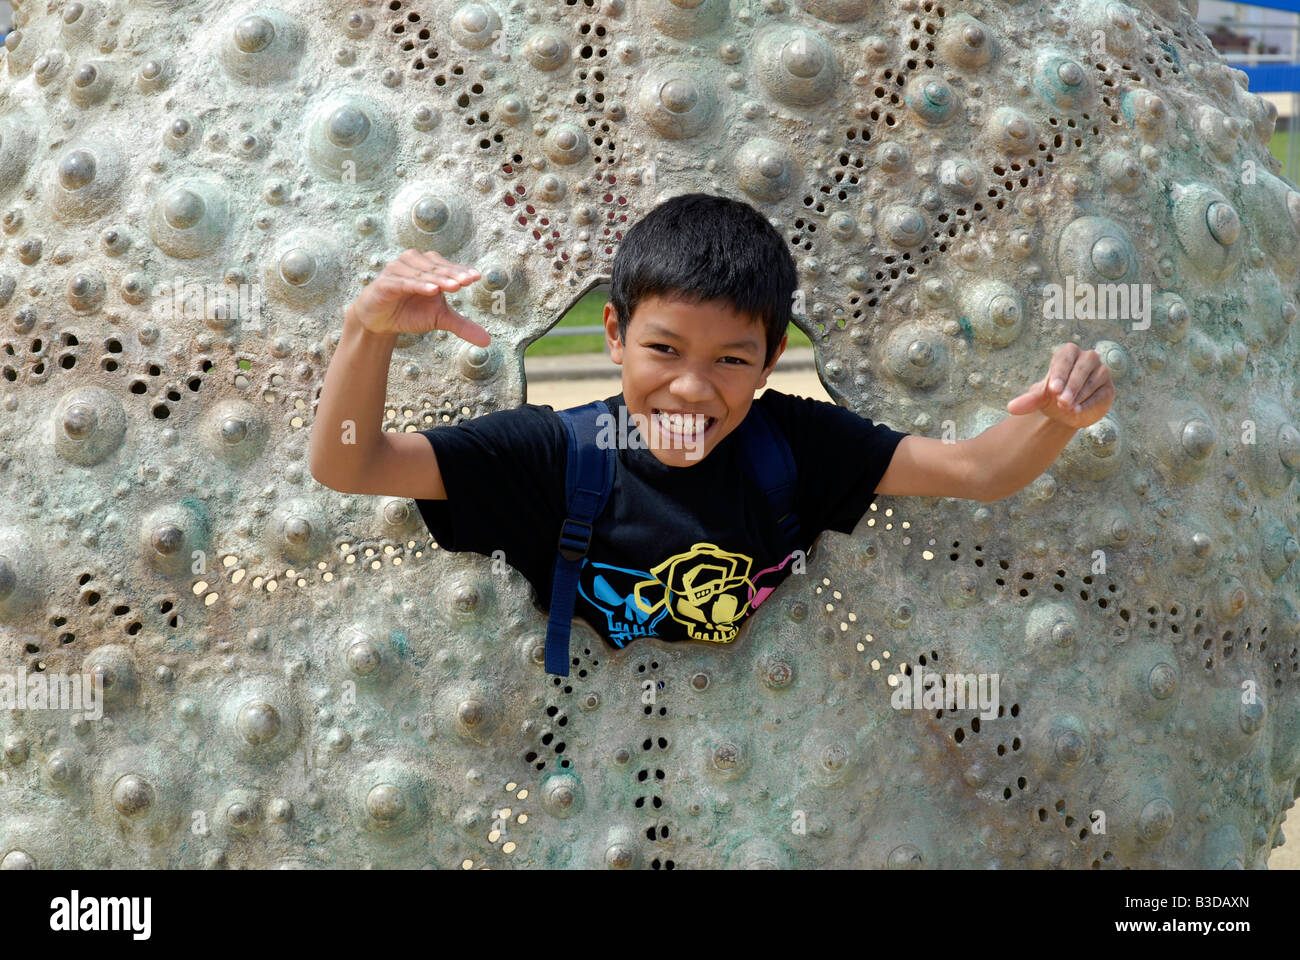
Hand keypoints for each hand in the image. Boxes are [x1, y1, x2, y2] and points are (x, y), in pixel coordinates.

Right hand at [346, 249, 489, 344]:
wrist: (379, 320)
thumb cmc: (410, 312)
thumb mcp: (439, 319)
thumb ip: (462, 326)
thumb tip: (488, 341)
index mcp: (430, 266)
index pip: (449, 267)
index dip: (462, 271)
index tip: (477, 277)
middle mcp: (415, 263)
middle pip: (438, 268)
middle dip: (453, 275)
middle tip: (469, 281)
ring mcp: (399, 270)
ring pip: (422, 274)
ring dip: (438, 279)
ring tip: (454, 287)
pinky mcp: (386, 282)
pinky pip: (404, 282)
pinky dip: (418, 285)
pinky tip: (432, 290)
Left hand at [1006, 343, 1114, 428]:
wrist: (1065, 411)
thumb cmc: (1051, 396)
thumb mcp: (1039, 397)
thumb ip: (1028, 400)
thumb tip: (1011, 408)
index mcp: (1068, 353)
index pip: (1065, 359)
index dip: (1060, 373)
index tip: (1053, 389)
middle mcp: (1088, 358)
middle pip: (1082, 369)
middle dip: (1071, 386)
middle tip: (1061, 402)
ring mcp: (1101, 372)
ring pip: (1094, 381)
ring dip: (1080, 395)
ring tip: (1068, 408)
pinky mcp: (1108, 389)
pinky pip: (1102, 394)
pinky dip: (1090, 403)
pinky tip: (1078, 411)